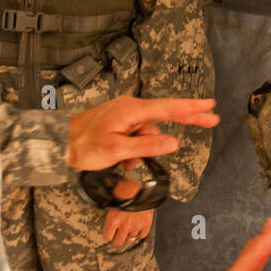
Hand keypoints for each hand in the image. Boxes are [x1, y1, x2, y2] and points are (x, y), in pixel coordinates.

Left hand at [67, 95, 217, 171]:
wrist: (58, 142)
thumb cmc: (83, 145)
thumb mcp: (117, 150)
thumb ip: (147, 146)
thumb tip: (174, 142)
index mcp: (132, 110)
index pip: (169, 108)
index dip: (192, 108)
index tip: (211, 106)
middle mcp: (130, 108)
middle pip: (164, 116)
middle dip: (186, 120)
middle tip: (213, 120)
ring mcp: (124, 114)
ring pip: (148, 133)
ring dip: (143, 150)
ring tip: (125, 164)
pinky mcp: (119, 122)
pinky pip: (136, 135)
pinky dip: (135, 149)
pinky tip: (124, 161)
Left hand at [105, 179, 153, 245]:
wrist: (138, 187)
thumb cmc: (123, 192)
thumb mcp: (112, 205)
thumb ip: (111, 218)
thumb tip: (110, 226)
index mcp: (113, 220)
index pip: (107, 237)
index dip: (109, 234)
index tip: (110, 232)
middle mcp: (124, 225)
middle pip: (118, 242)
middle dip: (118, 237)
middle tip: (120, 233)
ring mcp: (136, 226)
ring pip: (130, 240)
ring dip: (129, 235)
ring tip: (130, 229)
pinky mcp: (146, 224)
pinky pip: (142, 236)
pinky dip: (140, 232)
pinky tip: (138, 226)